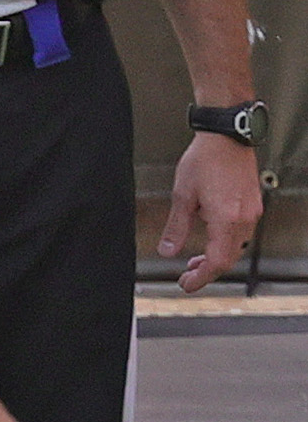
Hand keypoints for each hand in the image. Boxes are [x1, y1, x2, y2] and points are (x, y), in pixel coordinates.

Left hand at [158, 132, 262, 291]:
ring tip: (196, 260)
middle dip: (208, 271)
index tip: (186, 284)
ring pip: (237, 247)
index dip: (201, 278)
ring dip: (217, 257)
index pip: (217, 261)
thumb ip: (176, 227)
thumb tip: (168, 251)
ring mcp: (252, 210)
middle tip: (188, 276)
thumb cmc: (205, 160)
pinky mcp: (252, 203)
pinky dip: (225, 243)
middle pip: (230, 258)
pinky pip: (242, 233)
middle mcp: (245, 217)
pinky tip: (211, 239)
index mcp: (227, 219)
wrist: (226, 136)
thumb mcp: (182, 196)